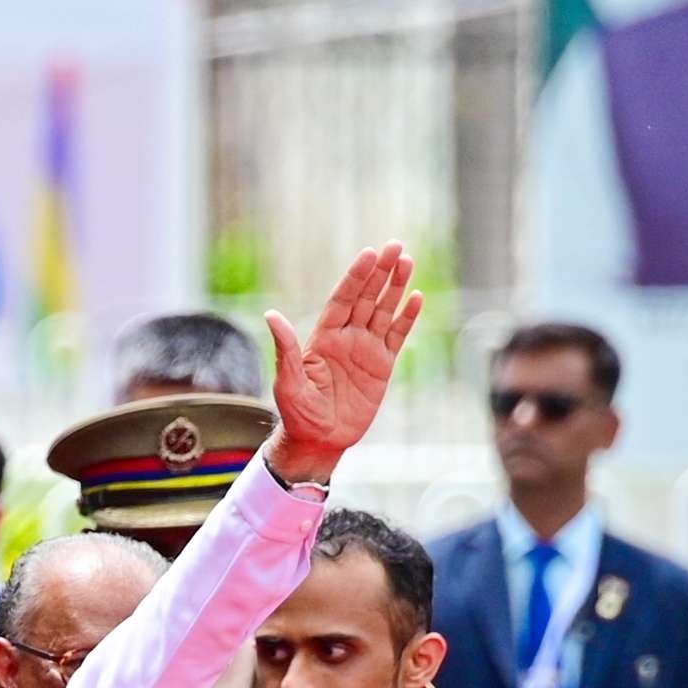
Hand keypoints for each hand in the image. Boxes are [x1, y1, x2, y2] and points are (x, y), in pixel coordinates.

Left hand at [264, 244, 421, 483]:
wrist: (319, 441)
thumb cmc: (298, 413)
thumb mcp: (288, 382)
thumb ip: (286, 349)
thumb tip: (271, 316)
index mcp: (324, 336)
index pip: (343, 298)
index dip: (357, 277)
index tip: (369, 254)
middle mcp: (346, 337)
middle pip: (367, 297)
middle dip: (380, 272)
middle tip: (395, 246)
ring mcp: (366, 350)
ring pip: (384, 311)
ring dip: (396, 287)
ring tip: (407, 261)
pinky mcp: (382, 366)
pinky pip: (396, 336)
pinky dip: (407, 318)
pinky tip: (416, 298)